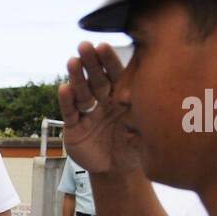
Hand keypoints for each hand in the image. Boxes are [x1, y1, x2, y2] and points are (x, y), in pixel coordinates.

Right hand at [56, 42, 132, 174]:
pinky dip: (67, 101)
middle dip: (91, 62)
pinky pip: (70, 113)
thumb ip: (144, 117)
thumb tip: (152, 105)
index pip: (115, 75)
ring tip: (72, 62)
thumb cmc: (134, 147)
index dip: (109, 61)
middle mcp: (103, 101)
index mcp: (121, 97)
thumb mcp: (144, 132)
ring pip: (81, 92)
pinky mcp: (74, 128)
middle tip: (85, 46)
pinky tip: (64, 88)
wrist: (118, 170)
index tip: (103, 45)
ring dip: (76, 77)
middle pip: (96, 79)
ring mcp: (88, 113)